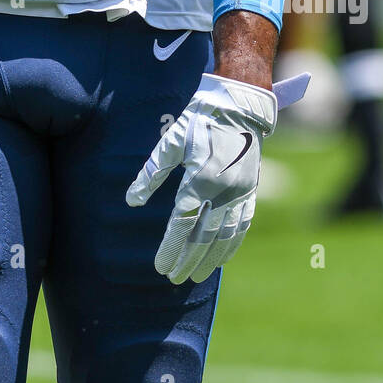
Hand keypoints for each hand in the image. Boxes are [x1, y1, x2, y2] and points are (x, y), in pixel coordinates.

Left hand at [126, 72, 276, 283]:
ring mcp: (241, 192)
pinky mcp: (251, 189)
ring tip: (196, 275)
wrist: (239, 103)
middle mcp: (223, 191)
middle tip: (173, 278)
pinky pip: (242, 224)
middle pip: (203, 236)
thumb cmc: (199, 119)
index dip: (170, 247)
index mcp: (201, 179)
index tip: (160, 266)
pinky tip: (222, 257)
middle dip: (187, 259)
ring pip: (225, 236)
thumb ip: (152, 173)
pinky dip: (232, 244)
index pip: (182, 224)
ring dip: (210, 258)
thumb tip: (132, 201)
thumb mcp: (171, 142)